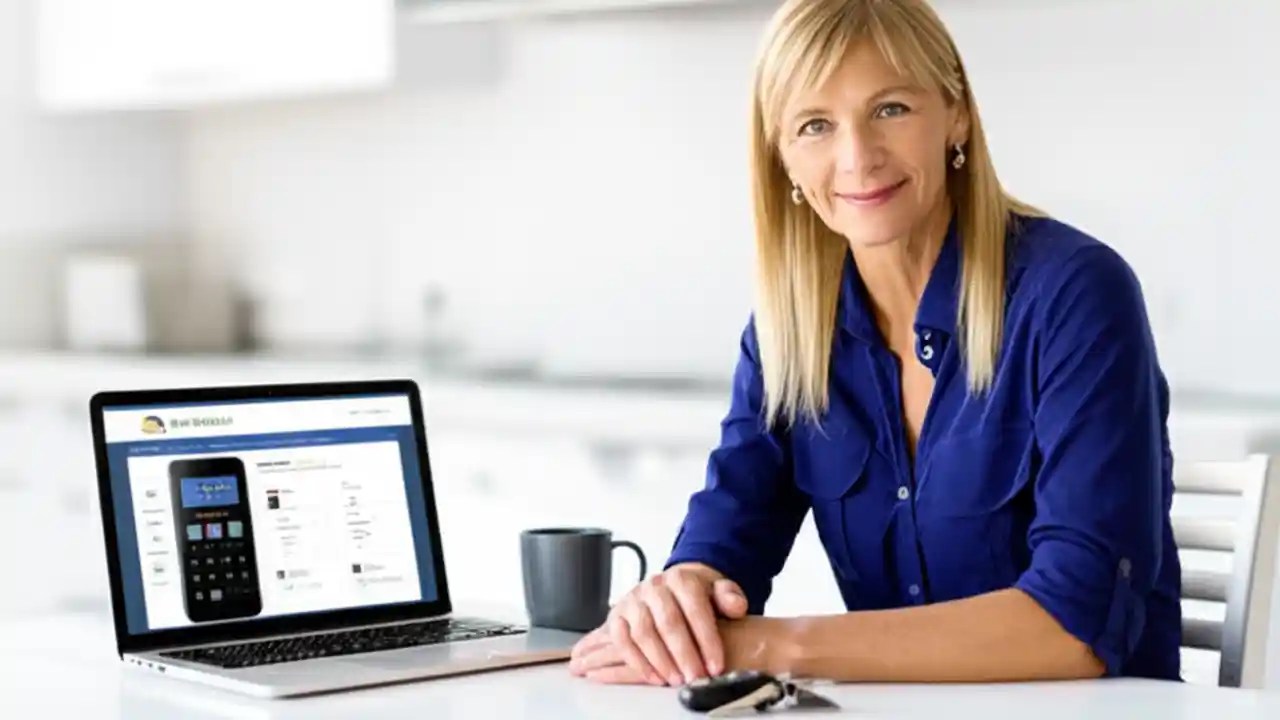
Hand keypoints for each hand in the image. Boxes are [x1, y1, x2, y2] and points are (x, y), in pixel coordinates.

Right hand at [568, 563, 747, 685]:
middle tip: (696, 677)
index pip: (695, 609)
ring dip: (661, 661)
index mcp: (681, 579)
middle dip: (684, 654)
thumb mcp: (719, 591)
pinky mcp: (617, 616)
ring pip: (643, 632)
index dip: (706, 640)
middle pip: (668, 622)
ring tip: (676, 680)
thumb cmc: (698, 595)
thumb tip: (736, 606)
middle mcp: (654, 586)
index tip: (716, 665)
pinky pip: (622, 640)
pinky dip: (637, 662)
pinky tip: (654, 677)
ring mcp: (633, 601)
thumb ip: (730, 597)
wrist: (672, 587)